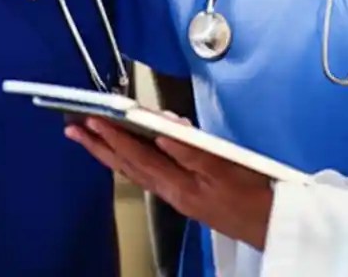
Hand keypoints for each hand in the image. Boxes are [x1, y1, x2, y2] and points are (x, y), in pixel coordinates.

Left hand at [65, 116, 272, 249]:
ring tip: (91, 137)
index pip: (138, 157)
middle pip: (128, 166)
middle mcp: (173, 192)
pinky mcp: (185, 194)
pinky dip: (132, 159)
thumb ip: (193, 151)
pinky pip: (148, 175)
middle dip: (99, 146)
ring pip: (135, 171)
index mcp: (180, 186)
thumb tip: (164, 134)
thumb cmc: (256, 197)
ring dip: (111, 152)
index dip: (114, 137)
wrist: (273, 226)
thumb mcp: (228, 168)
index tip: (93, 121)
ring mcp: (177, 195)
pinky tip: (127, 152)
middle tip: (74, 129)